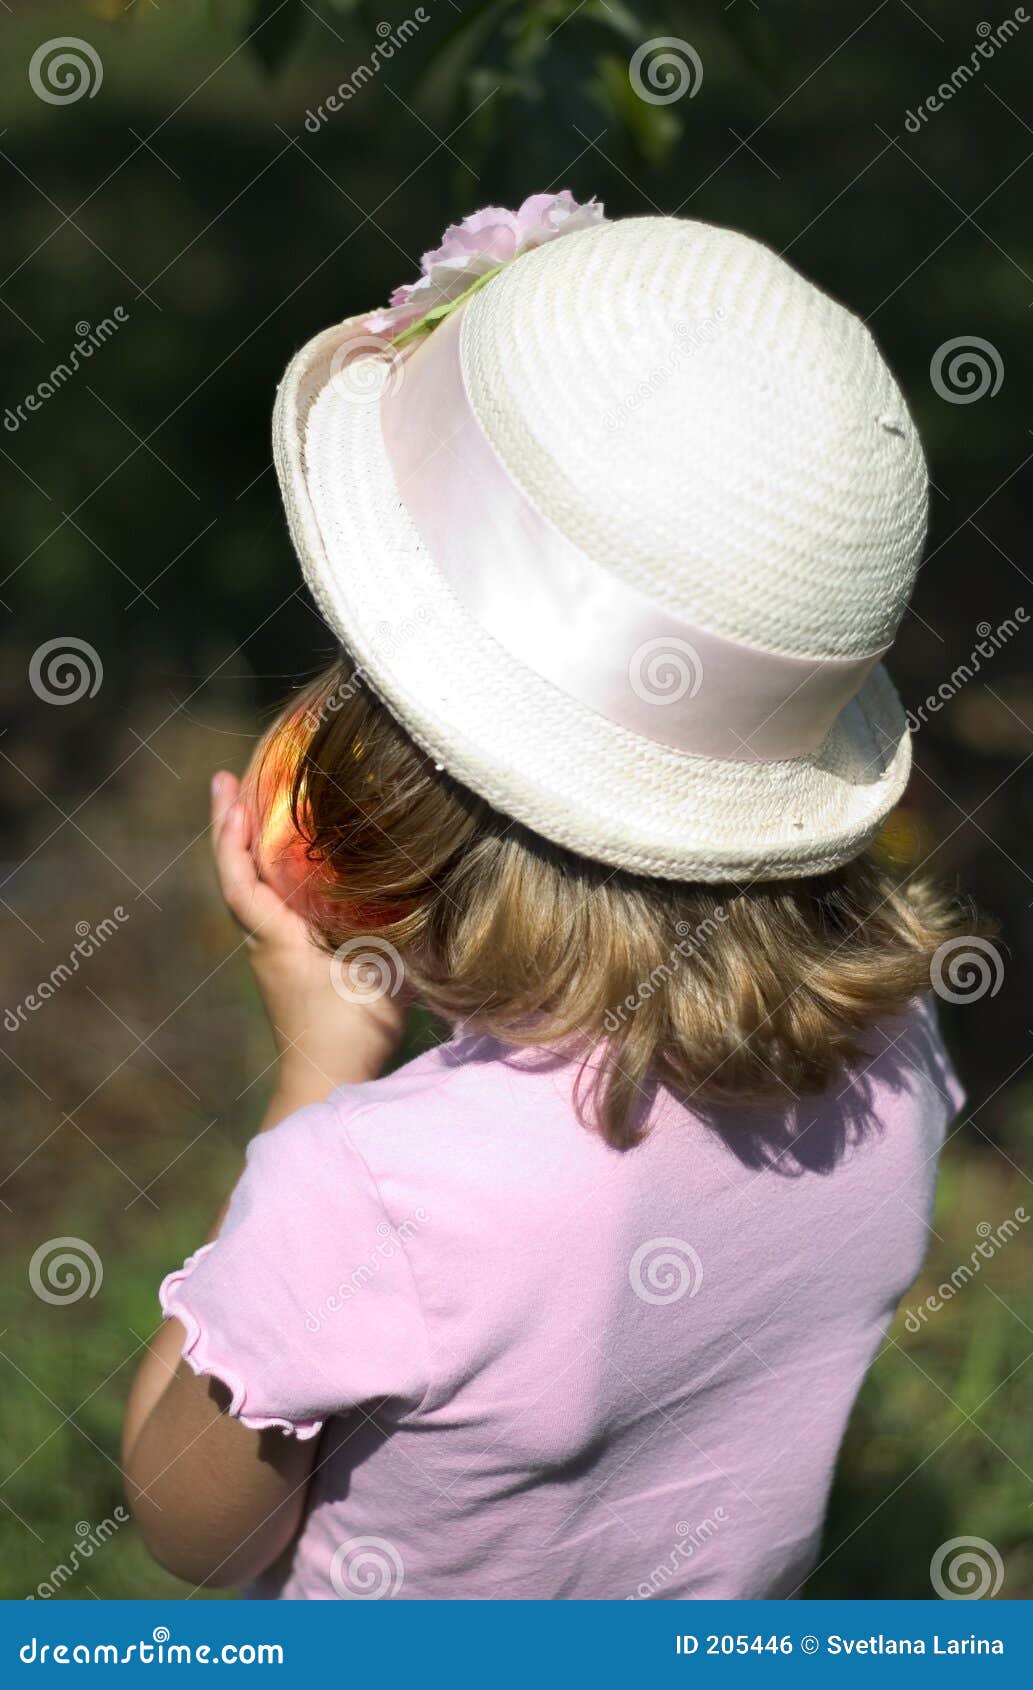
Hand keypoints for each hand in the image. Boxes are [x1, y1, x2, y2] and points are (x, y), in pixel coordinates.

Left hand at [210, 771, 407, 1101]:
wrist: (325, 1086)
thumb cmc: (350, 1035)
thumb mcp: (379, 981)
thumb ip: (398, 933)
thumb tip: (426, 885)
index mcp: (278, 941)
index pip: (240, 882)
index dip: (233, 838)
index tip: (235, 797)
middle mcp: (265, 942)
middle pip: (236, 875)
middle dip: (229, 825)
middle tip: (224, 778)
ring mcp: (272, 952)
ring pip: (248, 887)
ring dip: (245, 844)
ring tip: (249, 801)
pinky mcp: (286, 960)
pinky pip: (266, 902)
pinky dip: (265, 869)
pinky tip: (284, 854)